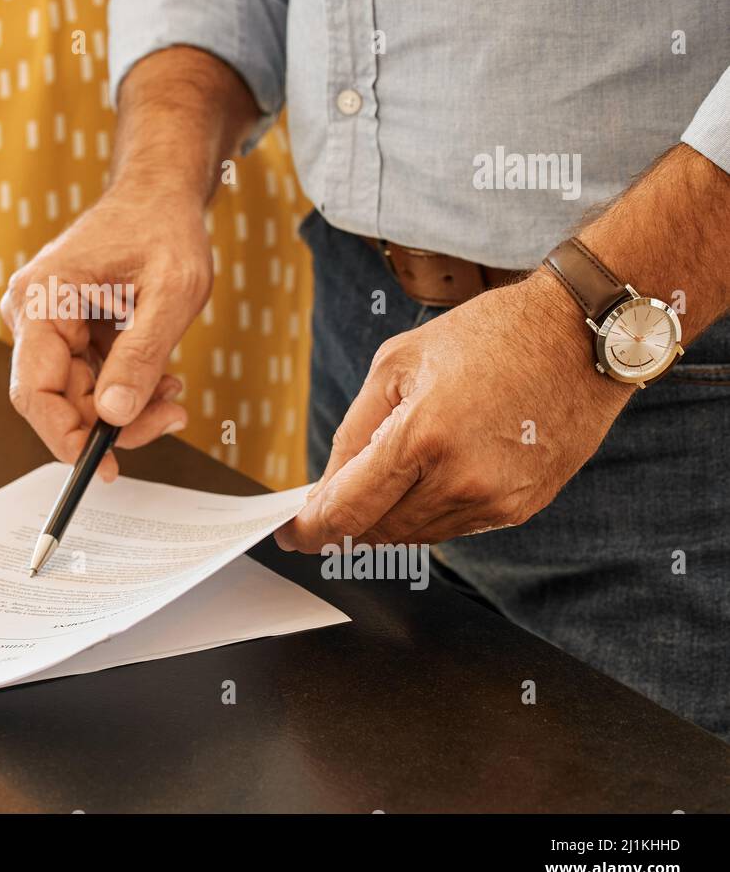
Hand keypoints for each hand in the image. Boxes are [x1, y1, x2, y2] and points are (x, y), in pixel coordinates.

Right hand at [0, 180, 209, 479]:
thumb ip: (142, 356)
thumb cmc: (164, 228)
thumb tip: (114, 417)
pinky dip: (126, 388)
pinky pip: (90, 379)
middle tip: (169, 418)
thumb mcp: (170, 293)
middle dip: (113, 422)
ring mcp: (48, 322)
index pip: (33, 390)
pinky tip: (162, 378)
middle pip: (58, 400)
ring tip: (173, 393)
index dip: (64, 436)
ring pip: (78, 395)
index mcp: (41, 299)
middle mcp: (32, 313)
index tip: (102, 466)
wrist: (161, 195)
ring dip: (126, 407)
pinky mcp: (68, 330)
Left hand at [277, 271, 632, 549]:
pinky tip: (431, 475)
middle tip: (327, 504)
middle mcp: (460, 479)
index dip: (312, 531)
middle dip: (347, 521)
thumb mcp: (397, 363)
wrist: (579, 337)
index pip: (349, 510)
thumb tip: (326, 487)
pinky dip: (429, 511)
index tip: (292, 535)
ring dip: (388, 517)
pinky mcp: (520, 508)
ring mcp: (495, 500)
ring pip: (415, 535)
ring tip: (385, 476)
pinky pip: (454, 527)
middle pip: (378, 530)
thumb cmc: (486, 337)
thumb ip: (354, 431)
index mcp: (422, 437)